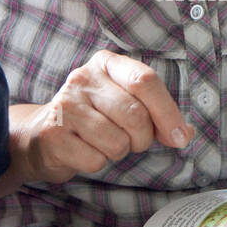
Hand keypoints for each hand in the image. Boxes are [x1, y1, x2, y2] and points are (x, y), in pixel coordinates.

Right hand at [20, 50, 194, 183]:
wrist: (42, 135)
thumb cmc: (93, 119)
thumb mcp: (123, 103)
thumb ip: (156, 114)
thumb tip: (184, 134)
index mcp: (106, 64)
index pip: (145, 81)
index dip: (168, 112)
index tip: (179, 136)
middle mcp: (83, 78)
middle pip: (135, 115)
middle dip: (142, 138)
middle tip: (130, 140)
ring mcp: (65, 105)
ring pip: (117, 141)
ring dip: (118, 152)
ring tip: (103, 143)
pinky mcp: (53, 134)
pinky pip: (95, 160)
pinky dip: (97, 163)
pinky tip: (84, 151)